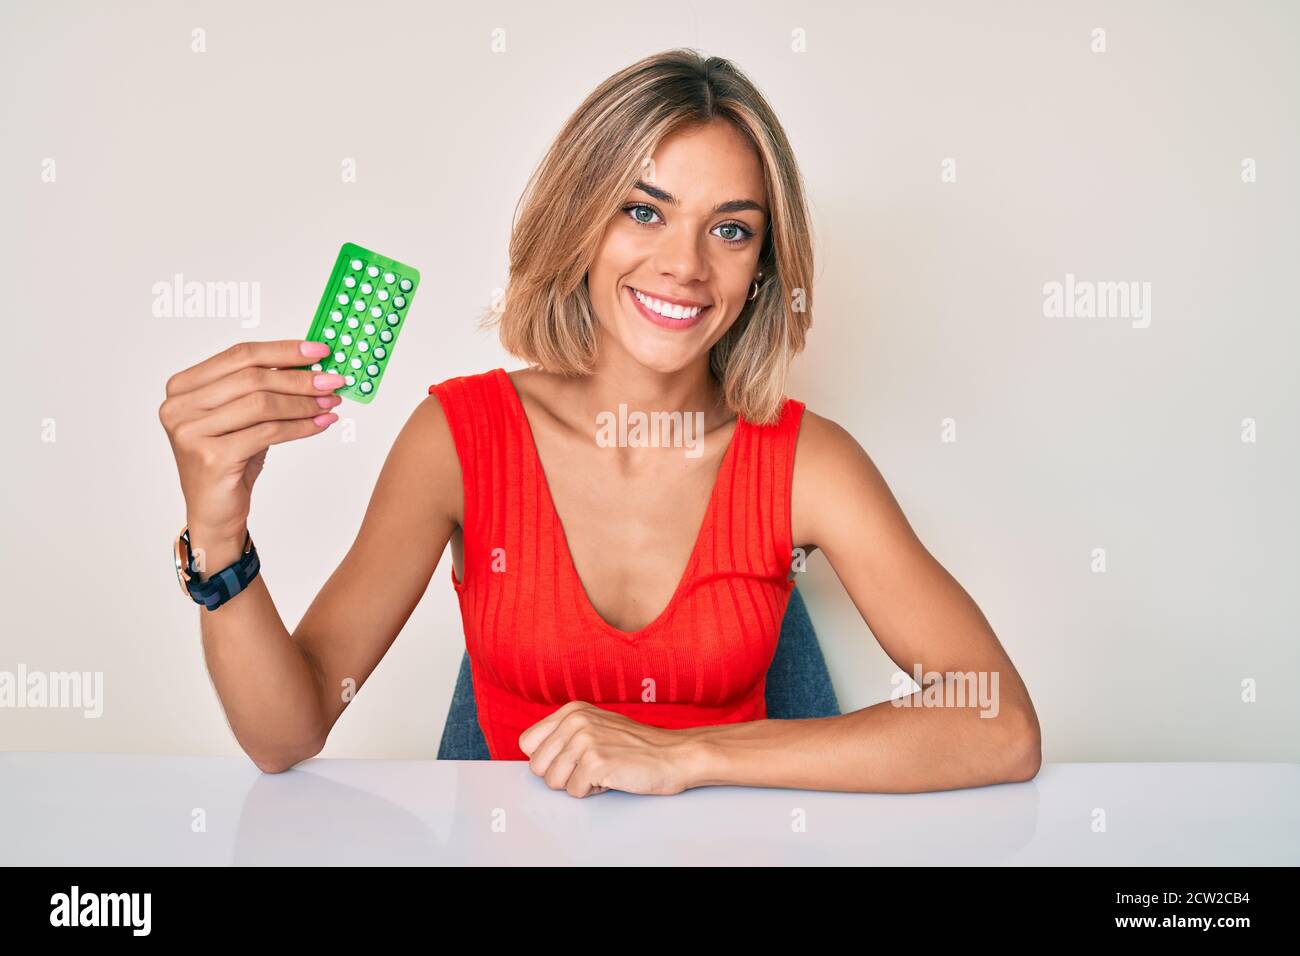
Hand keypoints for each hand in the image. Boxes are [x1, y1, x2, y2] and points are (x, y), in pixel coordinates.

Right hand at [159, 340, 343, 548]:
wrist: (214, 511)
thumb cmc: (229, 461)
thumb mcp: (243, 417)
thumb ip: (264, 388)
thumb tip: (309, 363)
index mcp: (182, 387)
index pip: (239, 355)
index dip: (283, 350)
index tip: (318, 350)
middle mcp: (179, 406)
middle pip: (252, 378)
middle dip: (300, 378)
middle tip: (333, 380)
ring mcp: (191, 432)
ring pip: (262, 404)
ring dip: (304, 403)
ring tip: (330, 403)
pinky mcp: (211, 457)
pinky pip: (268, 432)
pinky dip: (300, 427)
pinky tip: (320, 424)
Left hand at [518, 700, 702, 797]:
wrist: (675, 754)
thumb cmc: (637, 747)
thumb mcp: (596, 727)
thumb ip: (565, 735)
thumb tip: (533, 756)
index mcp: (572, 710)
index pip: (527, 743)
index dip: (547, 759)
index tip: (570, 760)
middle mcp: (575, 721)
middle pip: (537, 766)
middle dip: (561, 775)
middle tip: (589, 768)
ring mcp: (585, 740)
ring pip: (553, 781)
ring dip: (578, 784)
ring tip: (602, 771)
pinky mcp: (595, 762)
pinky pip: (575, 792)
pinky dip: (594, 792)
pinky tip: (612, 777)